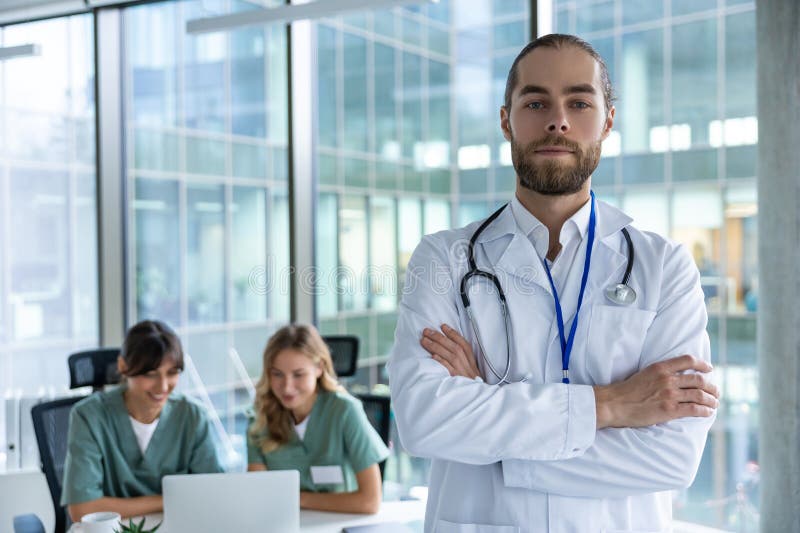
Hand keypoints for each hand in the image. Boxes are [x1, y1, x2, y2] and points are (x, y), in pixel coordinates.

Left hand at [420, 324, 480, 378]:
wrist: (474, 395)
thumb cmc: (470, 382)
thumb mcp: (470, 368)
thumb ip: (463, 357)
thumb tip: (447, 344)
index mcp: (471, 359)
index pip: (463, 343)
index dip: (453, 333)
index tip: (443, 326)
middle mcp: (467, 363)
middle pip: (454, 347)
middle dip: (439, 337)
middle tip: (426, 331)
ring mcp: (461, 371)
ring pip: (449, 355)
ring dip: (435, 346)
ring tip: (423, 340)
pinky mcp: (456, 379)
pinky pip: (448, 368)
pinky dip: (441, 361)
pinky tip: (433, 355)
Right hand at [594, 354, 719, 428]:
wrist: (614, 404)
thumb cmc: (626, 392)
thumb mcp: (643, 374)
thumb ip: (659, 374)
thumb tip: (673, 378)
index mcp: (660, 368)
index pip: (687, 360)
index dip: (702, 364)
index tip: (709, 369)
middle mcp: (667, 379)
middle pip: (698, 380)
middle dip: (711, 386)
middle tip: (716, 391)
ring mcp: (669, 394)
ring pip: (699, 395)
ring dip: (711, 399)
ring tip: (714, 403)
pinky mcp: (669, 410)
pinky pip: (694, 409)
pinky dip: (705, 410)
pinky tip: (708, 412)